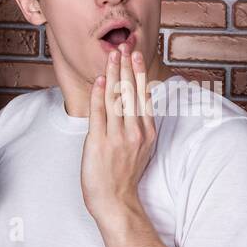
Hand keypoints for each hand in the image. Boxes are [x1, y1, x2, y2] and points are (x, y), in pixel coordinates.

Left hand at [80, 45, 156, 222]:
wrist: (115, 201)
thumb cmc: (125, 175)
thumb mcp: (141, 148)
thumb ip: (140, 125)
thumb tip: (137, 103)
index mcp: (147, 132)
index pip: (143, 96)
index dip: (139, 73)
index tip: (137, 55)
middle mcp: (135, 132)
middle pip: (131, 92)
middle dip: (127, 66)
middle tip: (125, 45)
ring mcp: (117, 137)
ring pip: (116, 99)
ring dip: (114, 74)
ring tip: (113, 55)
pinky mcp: (100, 143)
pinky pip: (100, 114)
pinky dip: (100, 95)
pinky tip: (101, 80)